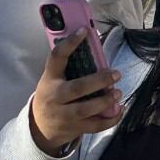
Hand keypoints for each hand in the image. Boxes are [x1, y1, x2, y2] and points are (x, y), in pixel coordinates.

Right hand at [28, 28, 122, 153]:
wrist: (40, 128)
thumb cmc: (52, 97)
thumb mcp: (51, 80)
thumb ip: (67, 68)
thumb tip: (93, 47)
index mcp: (49, 79)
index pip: (57, 57)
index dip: (70, 43)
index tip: (84, 31)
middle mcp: (56, 96)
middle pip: (78, 88)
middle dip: (99, 81)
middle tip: (116, 74)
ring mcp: (64, 115)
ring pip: (87, 109)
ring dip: (106, 101)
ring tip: (118, 92)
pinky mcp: (74, 128)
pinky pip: (95, 125)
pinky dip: (110, 119)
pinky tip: (119, 110)